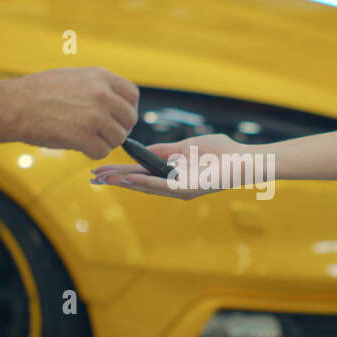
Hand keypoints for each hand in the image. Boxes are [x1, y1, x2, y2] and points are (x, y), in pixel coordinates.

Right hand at [11, 67, 138, 158]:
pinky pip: (103, 152)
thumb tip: (116, 104)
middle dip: (117, 129)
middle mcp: (102, 94)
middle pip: (129, 120)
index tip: (117, 118)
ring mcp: (94, 115)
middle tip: (101, 133)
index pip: (132, 96)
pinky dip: (92, 153)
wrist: (14, 105)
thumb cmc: (38, 93)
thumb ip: (97, 87)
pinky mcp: (84, 136)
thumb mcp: (74, 77)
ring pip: (118, 138)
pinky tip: (79, 146)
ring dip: (104, 142)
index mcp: (100, 76)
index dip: (126, 110)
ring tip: (86, 138)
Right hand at [92, 134, 253, 199]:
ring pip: (145, 186)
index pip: (141, 174)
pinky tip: (128, 178)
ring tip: (103, 179)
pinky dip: (143, 182)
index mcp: (173, 175)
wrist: (244, 160)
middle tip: (92, 178)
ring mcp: (179, 189)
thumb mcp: (188, 146)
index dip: (121, 172)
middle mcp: (173, 186)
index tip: (101, 170)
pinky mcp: (187, 190)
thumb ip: (166, 150)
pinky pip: (161, 186)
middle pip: (138, 183)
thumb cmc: (222, 152)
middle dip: (115, 180)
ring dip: (123, 182)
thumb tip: (144, 150)